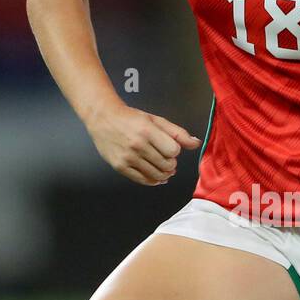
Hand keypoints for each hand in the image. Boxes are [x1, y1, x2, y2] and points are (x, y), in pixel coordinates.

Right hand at [86, 102, 200, 184]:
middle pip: (166, 164)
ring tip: (164, 168)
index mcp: (147, 131)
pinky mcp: (120, 166)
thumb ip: (177, 132)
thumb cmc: (130, 118)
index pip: (173, 151)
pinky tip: (156, 176)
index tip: (170, 147)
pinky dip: (153, 180)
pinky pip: (142, 180)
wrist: (103, 118)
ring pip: (156, 174)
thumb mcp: (155, 120)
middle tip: (166, 158)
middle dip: (171, 163)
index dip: (175, 151)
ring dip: (164, 173)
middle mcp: (137, 145)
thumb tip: (196, 143)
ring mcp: (128, 157)